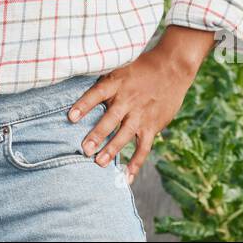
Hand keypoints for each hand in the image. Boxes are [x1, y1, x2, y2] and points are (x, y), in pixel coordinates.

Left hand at [67, 26, 215, 182]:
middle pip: (110, 118)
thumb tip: (76, 85)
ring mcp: (140, 114)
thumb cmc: (140, 67)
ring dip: (112, 149)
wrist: (172, 67)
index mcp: (116, 83)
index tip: (71, 117)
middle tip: (85, 149)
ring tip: (99, 163)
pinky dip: (136, 162)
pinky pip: (143, 147)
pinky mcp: (152, 125)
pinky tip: (127, 176)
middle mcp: (127, 99)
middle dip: (97, 134)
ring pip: (125, 134)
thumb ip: (103, 81)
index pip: (97, 94)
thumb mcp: (119, 66)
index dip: (84, 105)